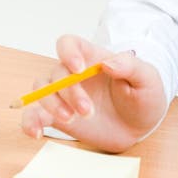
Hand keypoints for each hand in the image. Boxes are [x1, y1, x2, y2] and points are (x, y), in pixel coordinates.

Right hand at [21, 34, 166, 151]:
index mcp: (94, 58)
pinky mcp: (58, 116)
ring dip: (52, 105)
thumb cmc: (144, 96)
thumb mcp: (148, 78)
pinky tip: (36, 133)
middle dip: (70, 92)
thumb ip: (131, 66)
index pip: (69, 44)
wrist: (141, 126)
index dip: (68, 52)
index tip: (79, 68)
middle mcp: (74, 74)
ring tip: (72, 120)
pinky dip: (30, 122)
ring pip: (42, 91)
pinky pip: (34, 115)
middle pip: (57, 73)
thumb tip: (108, 63)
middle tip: (88, 111)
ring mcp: (64, 95)